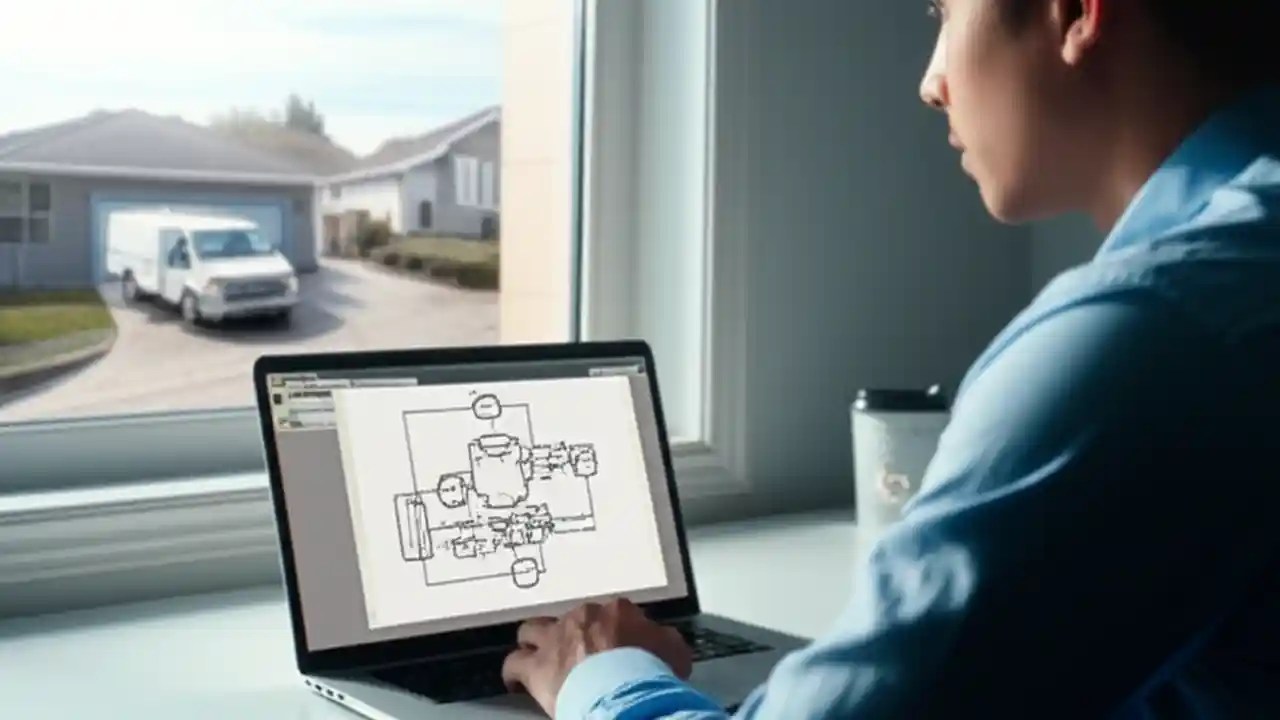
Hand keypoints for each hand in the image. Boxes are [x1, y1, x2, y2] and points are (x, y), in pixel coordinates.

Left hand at [502, 598, 692, 715]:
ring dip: (534, 643)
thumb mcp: (674, 650)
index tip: (615, 646)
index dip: (611, 631)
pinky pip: (514, 664)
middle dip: (571, 633)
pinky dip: (514, 673)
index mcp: (615, 611)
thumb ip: (664, 640)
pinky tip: (516, 683)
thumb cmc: (651, 669)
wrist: (623, 688)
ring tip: (538, 657)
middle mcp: (581, 617)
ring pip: (532, 631)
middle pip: (569, 619)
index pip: (611, 614)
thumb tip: (662, 641)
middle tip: (577, 653)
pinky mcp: (536, 666)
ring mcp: (555, 639)